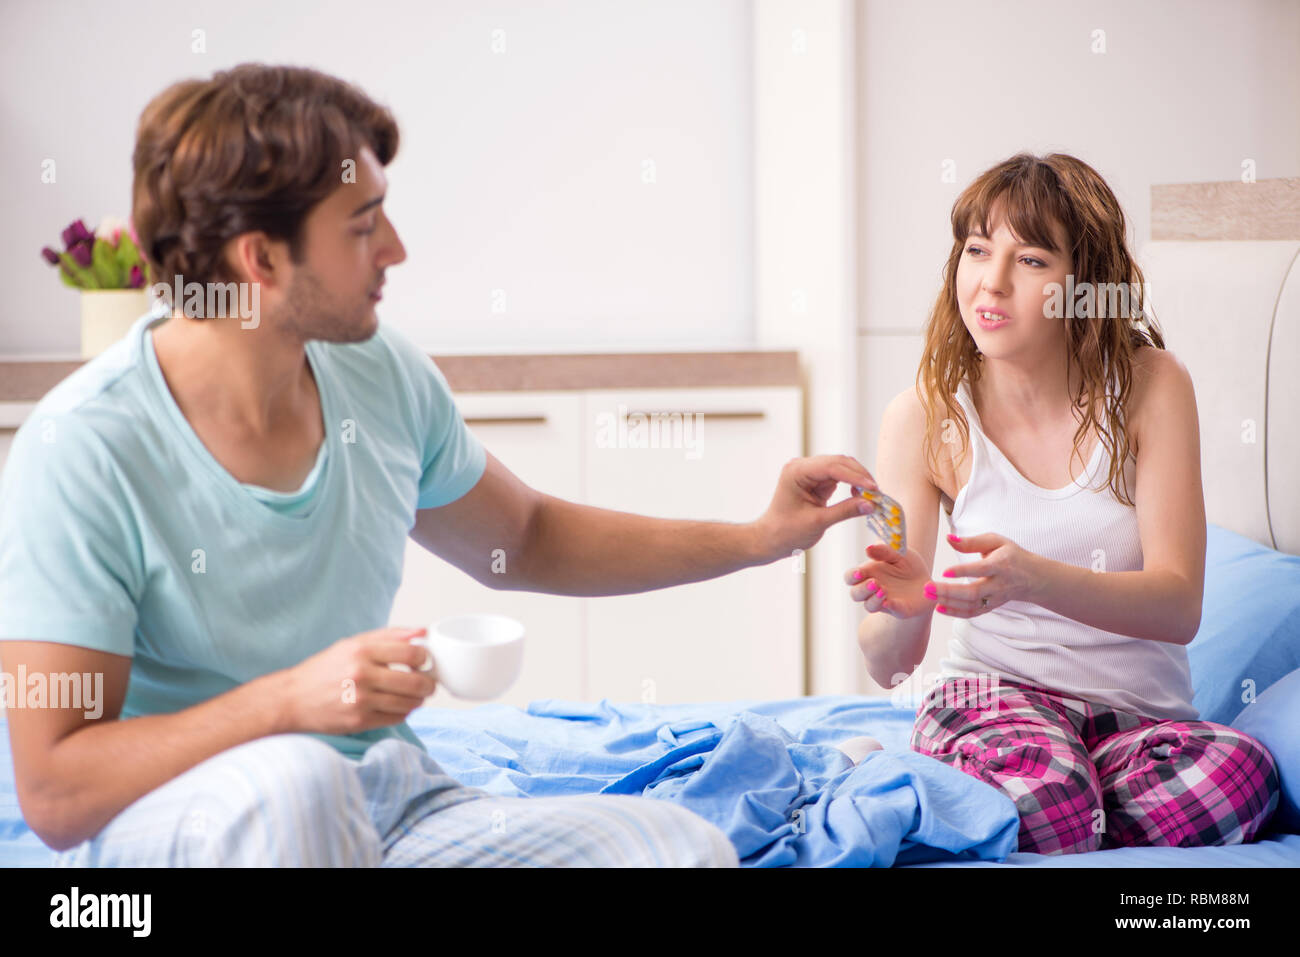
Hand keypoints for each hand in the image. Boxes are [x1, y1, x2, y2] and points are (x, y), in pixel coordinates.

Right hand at [278, 627, 438, 735]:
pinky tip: (398, 706)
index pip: (412, 654)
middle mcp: (361, 675)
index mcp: (361, 651)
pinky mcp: (359, 721)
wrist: (292, 699)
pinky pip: (396, 718)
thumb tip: (422, 632)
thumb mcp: (352, 644)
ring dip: (418, 700)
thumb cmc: (325, 669)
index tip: (424, 662)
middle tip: (428, 683)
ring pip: (409, 703)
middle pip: (415, 682)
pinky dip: (403, 713)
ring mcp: (360, 701)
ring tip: (415, 696)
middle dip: (428, 684)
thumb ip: (389, 636)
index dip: (425, 659)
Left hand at [754, 454, 879, 560]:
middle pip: (838, 463)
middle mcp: (802, 467)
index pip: (832, 467)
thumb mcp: (818, 522)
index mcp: (797, 471)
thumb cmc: (786, 532)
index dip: (855, 477)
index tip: (874, 489)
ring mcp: (809, 473)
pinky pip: (839, 478)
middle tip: (878, 493)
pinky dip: (852, 486)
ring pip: (841, 468)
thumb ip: (845, 511)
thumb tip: (871, 505)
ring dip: (858, 480)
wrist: (770, 539)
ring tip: (873, 496)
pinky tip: (860, 497)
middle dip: (860, 477)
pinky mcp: (815, 481)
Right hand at [845, 542, 934, 618]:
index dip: (852, 576)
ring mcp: (884, 601)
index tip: (859, 572)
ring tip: (883, 590)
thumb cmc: (909, 565)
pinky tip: (891, 601)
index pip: (851, 577)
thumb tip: (868, 548)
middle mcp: (873, 589)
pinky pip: (892, 610)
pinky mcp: (899, 610)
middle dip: (861, 589)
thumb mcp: (899, 553)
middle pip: (855, 594)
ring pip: (869, 606)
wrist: (928, 581)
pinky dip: (890, 606)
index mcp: (869, 573)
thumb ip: (884, 550)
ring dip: (873, 599)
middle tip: (874, 583)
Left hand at [928, 532, 1040, 616]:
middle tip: (927, 588)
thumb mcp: (995, 541)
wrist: (1033, 577)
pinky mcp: (992, 606)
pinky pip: (973, 613)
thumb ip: (971, 542)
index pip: (981, 569)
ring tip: (928, 596)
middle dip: (948, 592)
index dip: (963, 572)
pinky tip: (939, 608)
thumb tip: (948, 538)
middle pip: (974, 592)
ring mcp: (996, 598)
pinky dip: (956, 613)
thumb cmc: (1011, 555)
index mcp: (1001, 564)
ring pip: (972, 604)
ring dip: (948, 602)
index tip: (944, 571)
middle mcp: (999, 584)